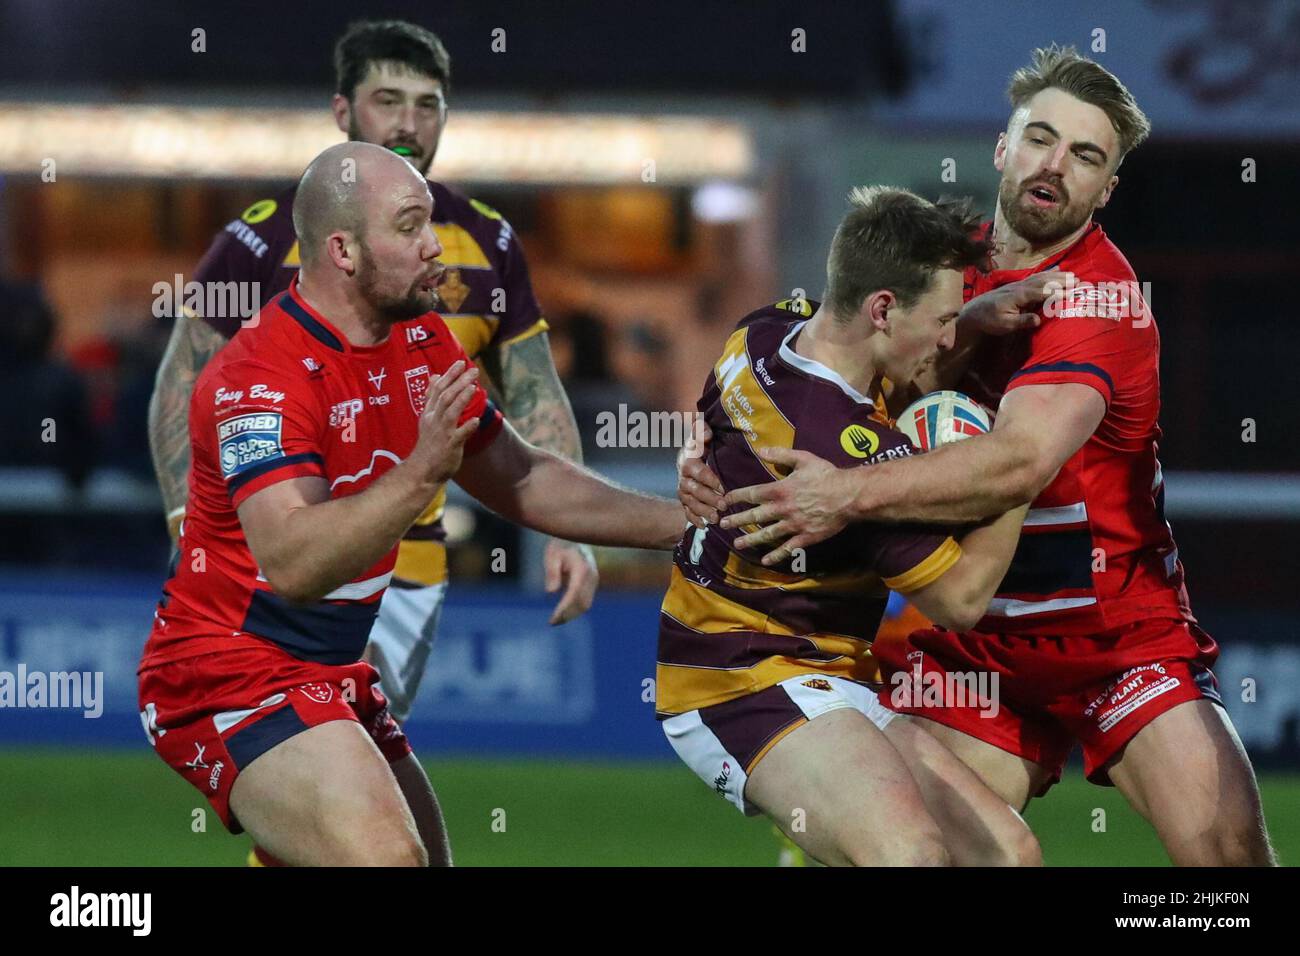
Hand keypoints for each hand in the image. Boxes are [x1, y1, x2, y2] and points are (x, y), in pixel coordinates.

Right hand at [409, 360, 479, 485]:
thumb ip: (433, 398)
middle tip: (472, 370)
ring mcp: (441, 433)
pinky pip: (458, 436)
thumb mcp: (428, 418)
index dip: (449, 375)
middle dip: (459, 382)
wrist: (421, 470)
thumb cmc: (429, 444)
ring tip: (473, 387)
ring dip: (462, 399)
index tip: (460, 363)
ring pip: (451, 412)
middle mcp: (434, 420)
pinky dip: (467, 428)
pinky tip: (476, 420)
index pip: (438, 389)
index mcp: (429, 413)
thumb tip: (435, 376)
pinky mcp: (449, 447)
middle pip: (446, 397)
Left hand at [543, 539, 598, 624]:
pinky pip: (586, 600)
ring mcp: (594, 580)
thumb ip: (552, 572)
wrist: (575, 536)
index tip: (552, 619)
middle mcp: (591, 576)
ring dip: (572, 614)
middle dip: (567, 615)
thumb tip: (550, 592)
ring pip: (586, 604)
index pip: (573, 595)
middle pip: (582, 603)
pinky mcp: (593, 582)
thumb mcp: (552, 555)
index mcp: (581, 569)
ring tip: (556, 620)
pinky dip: (576, 609)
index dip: (563, 609)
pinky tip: (563, 612)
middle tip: (552, 622)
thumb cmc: (561, 545)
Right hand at [677, 419, 722, 528]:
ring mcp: (683, 491)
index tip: (722, 486)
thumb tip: (707, 433)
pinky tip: (704, 526)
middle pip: (694, 490)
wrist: (692, 456)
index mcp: (687, 461)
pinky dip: (694, 520)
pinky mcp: (685, 501)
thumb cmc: (701, 445)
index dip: (708, 479)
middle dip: (709, 499)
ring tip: (717, 519)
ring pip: (690, 503)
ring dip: (703, 511)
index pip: (696, 471)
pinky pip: (686, 512)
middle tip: (724, 505)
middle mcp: (682, 477)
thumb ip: (702, 430)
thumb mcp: (701, 434)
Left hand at [719, 446, 849, 565]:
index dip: (736, 496)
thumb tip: (761, 450)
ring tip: (737, 543)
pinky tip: (765, 560)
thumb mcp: (804, 458)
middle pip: (755, 516)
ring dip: (750, 539)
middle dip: (736, 520)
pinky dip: (775, 555)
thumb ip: (781, 454)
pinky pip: (788, 548)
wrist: (849, 495)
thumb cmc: (827, 475)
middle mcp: (783, 509)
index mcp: (780, 490)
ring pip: (767, 534)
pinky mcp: (806, 536)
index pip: (752, 493)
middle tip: (721, 524)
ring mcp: (794, 525)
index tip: (724, 500)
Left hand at [960, 272, 1073, 334]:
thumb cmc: (989, 320)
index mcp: (1018, 296)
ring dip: (1058, 276)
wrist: (974, 312)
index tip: (1072, 293)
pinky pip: (1036, 276)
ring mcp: (1019, 284)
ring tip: (1073, 276)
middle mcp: (1020, 286)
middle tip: (1080, 282)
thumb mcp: (1004, 325)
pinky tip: (1057, 270)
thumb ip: (1021, 321)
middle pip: (1044, 282)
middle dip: (1062, 281)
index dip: (1057, 292)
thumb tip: (1038, 319)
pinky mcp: (1018, 285)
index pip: (1042, 292)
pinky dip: (1048, 273)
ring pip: (1042, 277)